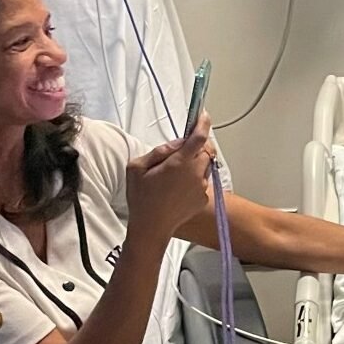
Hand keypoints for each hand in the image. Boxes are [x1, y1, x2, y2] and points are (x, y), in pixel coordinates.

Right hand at [126, 115, 215, 241]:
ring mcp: (201, 187)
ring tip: (173, 175)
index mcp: (179, 163)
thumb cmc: (141, 198)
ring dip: (195, 164)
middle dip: (197, 146)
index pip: (198, 138)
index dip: (202, 124)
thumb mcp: (137, 168)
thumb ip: (159, 151)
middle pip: (205, 151)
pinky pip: (202, 181)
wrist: (150, 228)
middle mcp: (195, 174)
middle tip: (178, 154)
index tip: (203, 116)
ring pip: (205, 166)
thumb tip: (177, 143)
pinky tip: (177, 189)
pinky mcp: (203, 198)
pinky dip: (193, 179)